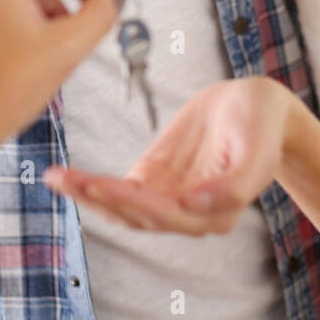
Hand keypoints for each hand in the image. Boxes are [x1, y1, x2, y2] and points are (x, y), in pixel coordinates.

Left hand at [43, 76, 295, 233]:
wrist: (256, 105)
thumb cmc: (262, 124)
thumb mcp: (259, 149)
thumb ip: (236, 185)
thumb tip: (194, 206)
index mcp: (217, 212)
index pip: (169, 213)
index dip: (136, 203)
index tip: (106, 187)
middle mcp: (189, 213)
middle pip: (137, 214)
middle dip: (101, 198)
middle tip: (70, 180)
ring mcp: (169, 197)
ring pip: (121, 207)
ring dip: (88, 195)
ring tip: (57, 179)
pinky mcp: (154, 179)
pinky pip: (118, 189)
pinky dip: (91, 185)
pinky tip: (67, 177)